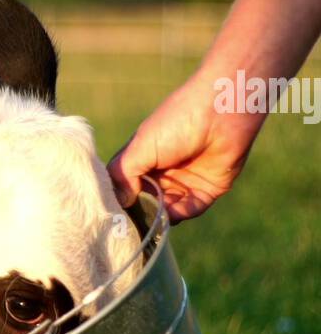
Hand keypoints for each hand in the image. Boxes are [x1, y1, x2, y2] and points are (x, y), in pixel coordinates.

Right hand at [108, 72, 264, 222]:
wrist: (221, 112)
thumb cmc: (176, 122)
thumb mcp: (139, 147)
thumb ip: (123, 176)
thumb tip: (120, 202)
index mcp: (143, 161)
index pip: (125, 187)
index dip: (119, 200)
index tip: (112, 213)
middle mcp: (162, 174)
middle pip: (145, 202)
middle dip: (138, 212)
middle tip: (131, 221)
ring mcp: (184, 183)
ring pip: (165, 210)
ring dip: (158, 215)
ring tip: (151, 216)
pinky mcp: (206, 190)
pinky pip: (189, 210)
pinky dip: (179, 214)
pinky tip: (171, 212)